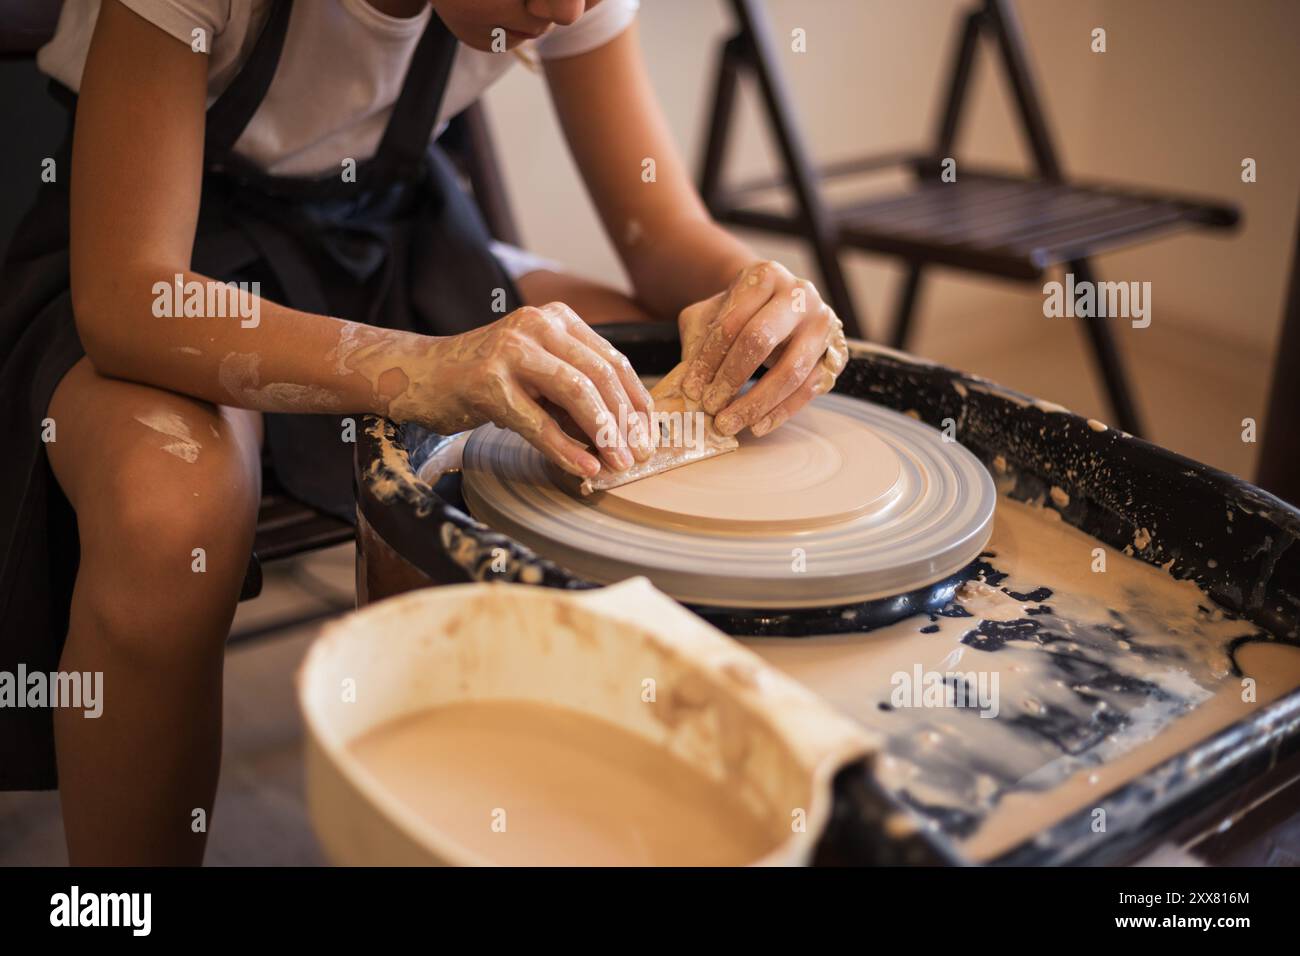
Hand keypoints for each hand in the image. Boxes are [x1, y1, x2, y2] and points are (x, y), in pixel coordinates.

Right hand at [391, 303, 654, 477]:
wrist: (420, 375)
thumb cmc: (483, 378)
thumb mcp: (536, 374)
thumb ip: (575, 392)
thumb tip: (623, 434)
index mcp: (556, 319)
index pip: (611, 359)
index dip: (636, 400)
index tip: (649, 432)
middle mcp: (536, 326)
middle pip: (600, 375)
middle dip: (626, 420)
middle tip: (641, 454)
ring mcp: (511, 351)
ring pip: (576, 392)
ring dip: (604, 433)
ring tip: (619, 463)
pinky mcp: (488, 382)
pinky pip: (538, 422)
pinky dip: (566, 449)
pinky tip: (584, 468)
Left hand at [677, 261, 846, 437]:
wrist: (779, 304)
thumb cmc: (740, 311)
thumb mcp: (712, 314)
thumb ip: (698, 340)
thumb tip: (685, 385)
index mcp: (766, 276)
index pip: (731, 323)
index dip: (707, 360)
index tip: (690, 389)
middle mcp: (799, 295)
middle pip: (760, 341)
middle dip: (731, 379)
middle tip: (710, 406)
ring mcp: (821, 325)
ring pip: (791, 371)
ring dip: (756, 403)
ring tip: (728, 423)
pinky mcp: (835, 354)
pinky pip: (809, 389)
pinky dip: (781, 412)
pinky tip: (757, 426)